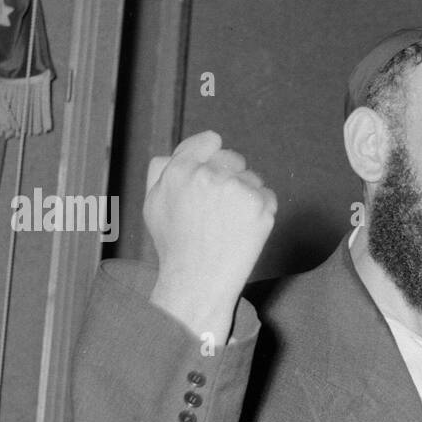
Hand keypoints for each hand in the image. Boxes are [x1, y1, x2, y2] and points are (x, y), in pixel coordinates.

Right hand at [145, 132, 276, 335]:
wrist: (198, 280)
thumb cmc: (176, 245)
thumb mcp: (153, 204)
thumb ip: (161, 171)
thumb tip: (180, 151)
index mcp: (180, 170)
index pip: (209, 141)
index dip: (214, 150)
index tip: (217, 159)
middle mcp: (209, 175)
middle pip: (233, 158)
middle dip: (231, 175)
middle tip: (222, 205)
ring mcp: (237, 190)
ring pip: (252, 179)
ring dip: (246, 195)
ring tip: (229, 223)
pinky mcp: (261, 207)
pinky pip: (268, 197)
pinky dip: (261, 211)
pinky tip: (244, 230)